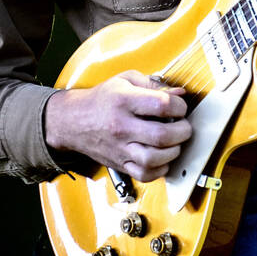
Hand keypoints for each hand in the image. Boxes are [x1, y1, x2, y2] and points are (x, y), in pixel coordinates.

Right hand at [44, 71, 190, 181]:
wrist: (73, 121)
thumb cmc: (102, 99)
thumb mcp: (125, 80)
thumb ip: (153, 85)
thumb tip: (180, 94)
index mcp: (123, 101)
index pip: (162, 105)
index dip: (179, 106)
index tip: (180, 107)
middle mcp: (121, 126)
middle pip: (161, 135)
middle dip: (182, 131)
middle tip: (183, 126)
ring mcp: (120, 148)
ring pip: (153, 159)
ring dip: (173, 152)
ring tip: (173, 142)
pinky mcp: (119, 164)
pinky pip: (144, 175)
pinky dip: (160, 169)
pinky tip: (162, 157)